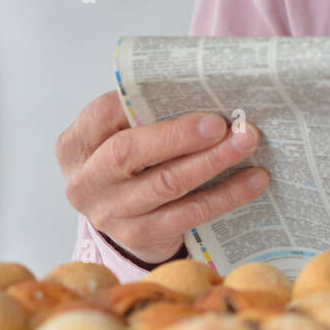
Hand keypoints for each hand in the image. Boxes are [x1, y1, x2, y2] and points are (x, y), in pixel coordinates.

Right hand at [55, 91, 269, 263]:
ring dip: (212, 161)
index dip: (141, 102)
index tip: (182, 92)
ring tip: (246, 143)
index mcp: (76, 145)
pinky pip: (190, 213)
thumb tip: (206, 93)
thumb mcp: (123, 136)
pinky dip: (226, 195)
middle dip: (181, 135)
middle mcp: (85, 181)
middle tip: (222, 124)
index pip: (104, 114)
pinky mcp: (140, 237)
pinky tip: (254, 180)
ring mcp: (110, 214)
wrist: (125, 219)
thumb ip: (145, 115)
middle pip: (130, 152)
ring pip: (166, 184)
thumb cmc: (132, 162)